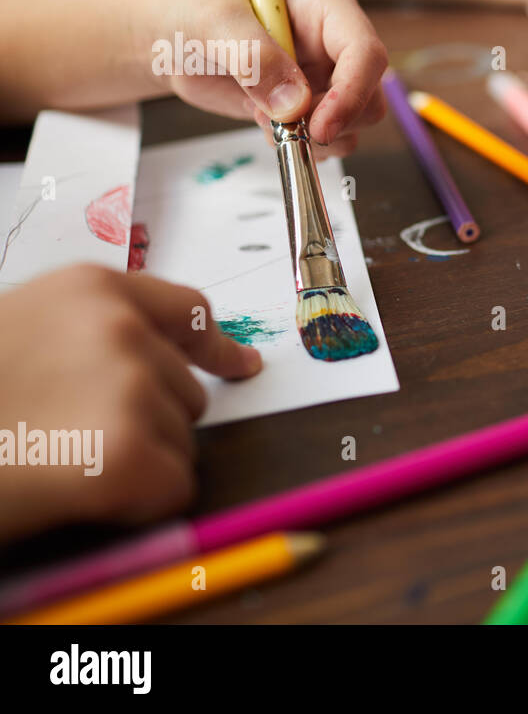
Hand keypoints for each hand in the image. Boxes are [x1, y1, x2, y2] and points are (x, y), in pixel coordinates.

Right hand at [0, 265, 260, 542]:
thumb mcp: (19, 332)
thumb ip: (87, 334)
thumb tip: (161, 363)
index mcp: (90, 288)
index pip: (188, 311)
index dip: (215, 347)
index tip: (241, 365)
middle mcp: (121, 328)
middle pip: (186, 390)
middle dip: (148, 421)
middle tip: (68, 436)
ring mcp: (131, 387)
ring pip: (184, 441)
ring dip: (140, 461)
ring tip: (58, 459)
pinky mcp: (133, 453)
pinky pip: (175, 487)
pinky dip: (139, 504)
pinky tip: (76, 494)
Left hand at [146, 0, 388, 157]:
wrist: (167, 37)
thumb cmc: (190, 10)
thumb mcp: (213, 22)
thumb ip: (254, 58)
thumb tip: (295, 105)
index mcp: (325, 8)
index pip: (365, 52)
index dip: (352, 92)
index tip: (321, 126)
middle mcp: (334, 45)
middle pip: (370, 95)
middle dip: (336, 121)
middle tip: (287, 127)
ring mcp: (323, 78)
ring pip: (354, 123)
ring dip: (316, 137)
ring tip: (264, 118)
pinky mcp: (307, 107)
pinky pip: (327, 140)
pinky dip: (301, 145)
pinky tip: (263, 124)